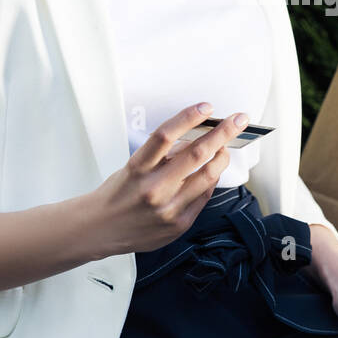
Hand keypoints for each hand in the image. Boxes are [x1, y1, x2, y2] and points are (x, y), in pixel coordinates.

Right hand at [88, 102, 246, 257]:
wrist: (100, 230)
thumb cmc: (117, 195)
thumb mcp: (132, 167)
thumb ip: (161, 155)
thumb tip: (193, 137)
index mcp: (138, 168)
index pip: (165, 135)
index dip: (189, 117)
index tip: (206, 107)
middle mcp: (153, 188)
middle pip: (196, 153)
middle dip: (222, 133)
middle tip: (237, 121)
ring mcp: (168, 208)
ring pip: (208, 175)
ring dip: (221, 157)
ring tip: (225, 148)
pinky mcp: (178, 224)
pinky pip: (204, 196)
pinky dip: (211, 180)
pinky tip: (212, 172)